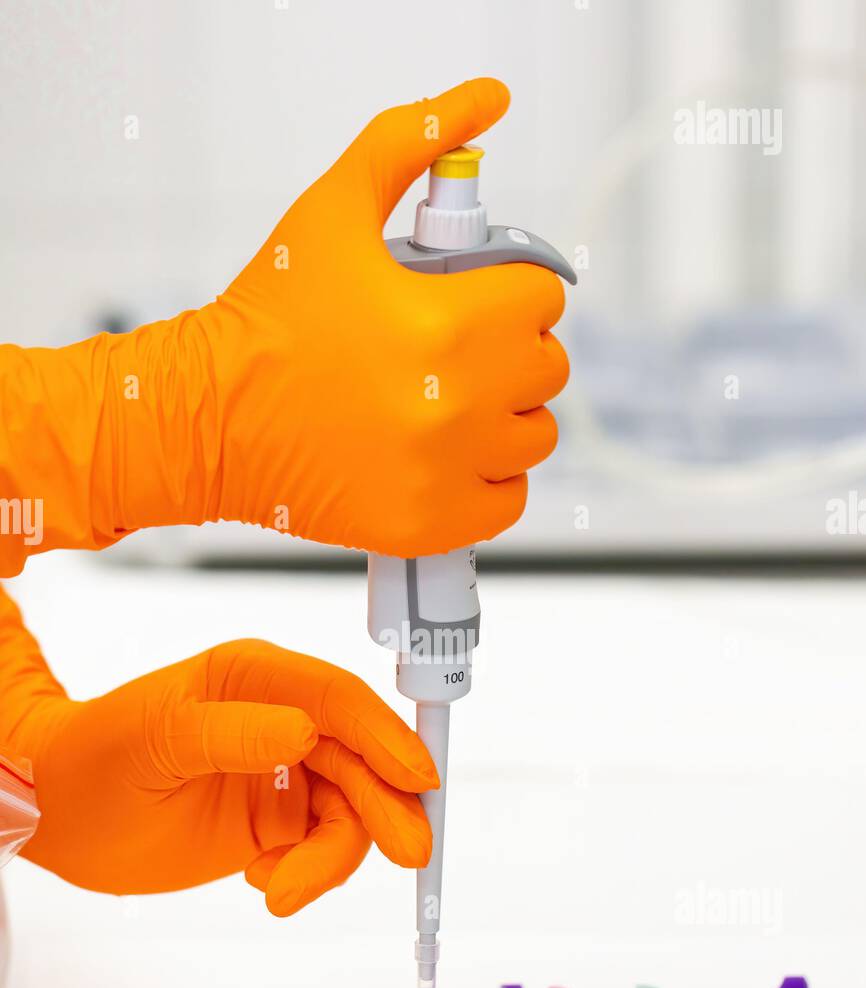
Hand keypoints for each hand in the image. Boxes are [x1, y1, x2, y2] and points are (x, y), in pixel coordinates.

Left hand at [0, 615, 436, 914]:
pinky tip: (265, 881)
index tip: (415, 776)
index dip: (384, 736)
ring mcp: (284, 773)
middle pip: (362, 761)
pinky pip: (325, 850)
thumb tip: (302, 732)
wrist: (62, 817)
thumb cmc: (95, 757)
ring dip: (331, 860)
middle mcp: (281, 719)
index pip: (337, 700)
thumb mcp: (157, 739)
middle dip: (386, 808)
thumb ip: (230, 734)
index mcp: (255, 677)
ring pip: (351, 814)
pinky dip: (308, 874)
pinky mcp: (280, 823)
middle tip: (406, 853)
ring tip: (281, 889)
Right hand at [196, 75, 569, 555]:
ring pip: (534, 436)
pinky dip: (489, 480)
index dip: (509, 288)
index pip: (542, 297)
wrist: (207, 418)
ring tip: (449, 400)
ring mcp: (445, 474)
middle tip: (457, 346)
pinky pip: (508, 501)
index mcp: (447, 325)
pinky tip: (446, 455)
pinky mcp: (429, 524)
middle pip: (546, 368)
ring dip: (505, 414)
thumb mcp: (334, 208)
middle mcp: (456, 406)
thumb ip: (414, 140)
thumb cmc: (266, 319)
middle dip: (508, 348)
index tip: (474, 296)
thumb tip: (486, 100)